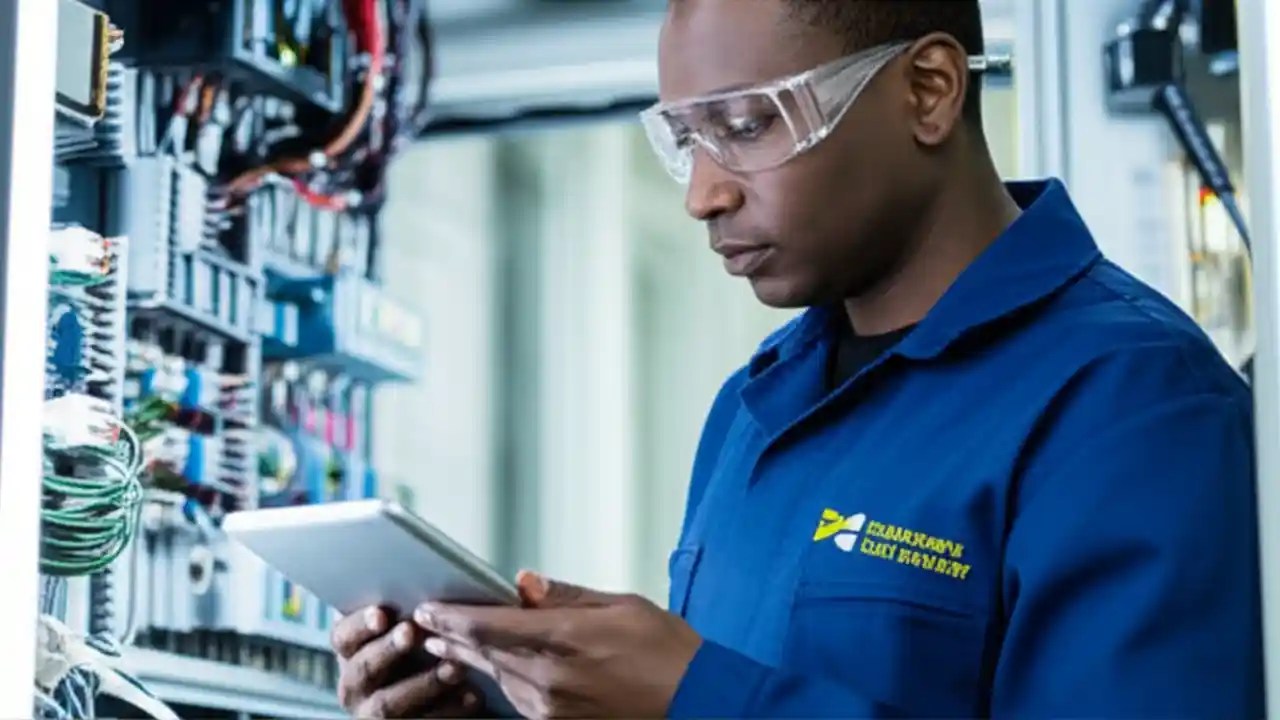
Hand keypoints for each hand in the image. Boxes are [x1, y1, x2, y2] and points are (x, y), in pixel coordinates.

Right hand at [331, 606, 484, 717]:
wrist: (437, 693)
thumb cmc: (427, 643)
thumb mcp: (414, 623)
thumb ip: (415, 604)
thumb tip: (441, 574)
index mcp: (352, 650)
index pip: (342, 636)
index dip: (358, 625)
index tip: (382, 613)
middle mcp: (354, 684)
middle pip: (362, 669)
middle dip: (387, 649)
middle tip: (413, 632)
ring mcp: (372, 712)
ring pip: (388, 703)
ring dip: (424, 683)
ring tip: (456, 667)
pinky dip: (448, 709)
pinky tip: (473, 695)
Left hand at [413, 572, 702, 717]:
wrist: (696, 702)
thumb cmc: (666, 650)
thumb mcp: (621, 606)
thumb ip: (566, 595)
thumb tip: (523, 582)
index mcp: (563, 640)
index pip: (487, 627)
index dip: (450, 617)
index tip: (426, 608)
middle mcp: (548, 678)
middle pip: (483, 655)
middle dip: (450, 637)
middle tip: (422, 623)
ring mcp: (551, 707)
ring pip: (497, 677)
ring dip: (470, 659)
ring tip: (446, 644)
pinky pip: (517, 698)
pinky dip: (499, 678)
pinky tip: (491, 669)